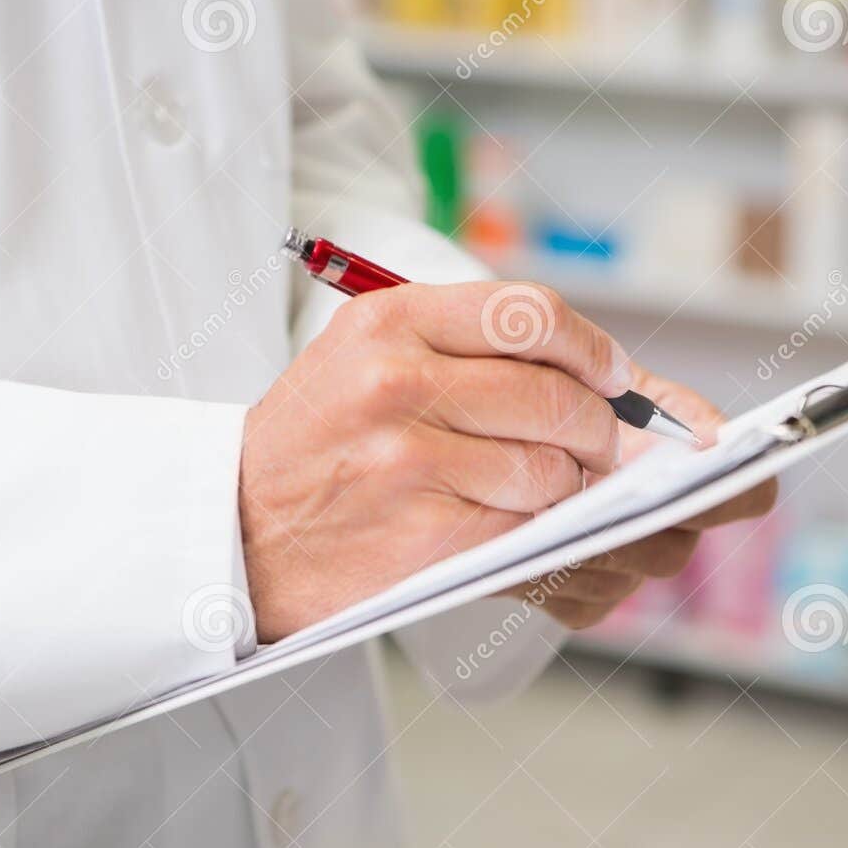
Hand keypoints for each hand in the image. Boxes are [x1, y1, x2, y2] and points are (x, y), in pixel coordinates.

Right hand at [240, 280, 628, 641]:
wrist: (236, 532)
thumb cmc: (313, 445)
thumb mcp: (363, 356)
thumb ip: (464, 346)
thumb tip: (592, 370)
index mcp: (389, 321)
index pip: (529, 315)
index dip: (591, 349)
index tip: (610, 375)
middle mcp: (398, 381)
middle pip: (556, 397)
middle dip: (595, 429)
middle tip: (595, 446)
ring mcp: (410, 460)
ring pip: (551, 468)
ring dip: (566, 487)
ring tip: (543, 490)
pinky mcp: (424, 533)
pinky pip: (524, 525)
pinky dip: (536, 530)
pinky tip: (511, 524)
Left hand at [507, 374, 776, 628]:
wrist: (526, 436)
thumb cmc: (584, 402)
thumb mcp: (622, 386)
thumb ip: (666, 408)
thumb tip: (709, 438)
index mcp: (697, 477)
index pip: (748, 495)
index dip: (731, 493)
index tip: (694, 474)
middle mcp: (672, 534)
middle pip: (673, 551)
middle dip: (636, 528)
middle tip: (602, 503)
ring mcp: (630, 573)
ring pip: (623, 580)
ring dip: (587, 550)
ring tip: (549, 520)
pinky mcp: (585, 603)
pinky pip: (580, 603)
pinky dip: (549, 576)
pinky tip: (524, 547)